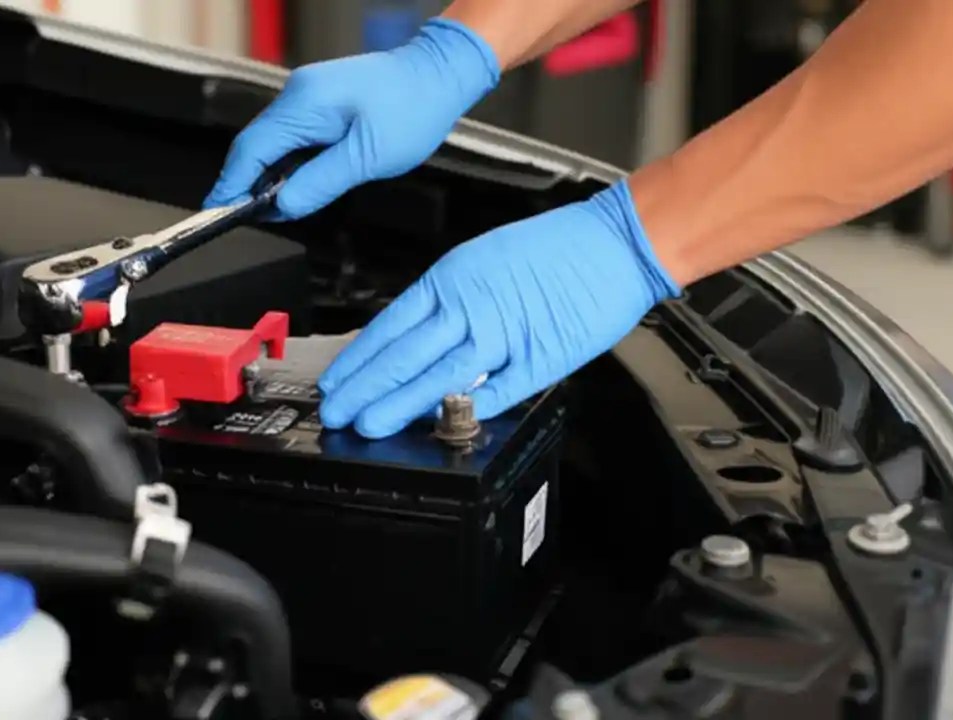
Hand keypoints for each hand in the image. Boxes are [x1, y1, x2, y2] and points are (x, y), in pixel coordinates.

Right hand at [203, 18, 499, 219]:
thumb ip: (320, 183)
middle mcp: (298, 94)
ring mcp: (307, 96)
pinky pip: (291, 135)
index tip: (219, 211)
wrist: (440, 74)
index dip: (231, 184)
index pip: (250, 149)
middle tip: (247, 218)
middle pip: (255, 145)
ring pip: (272, 142)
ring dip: (269, 175)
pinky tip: (296, 183)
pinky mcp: (319, 102)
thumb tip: (283, 205)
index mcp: (304, 104)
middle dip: (247, 183)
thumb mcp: (368, 158)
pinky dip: (287, 162)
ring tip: (273, 208)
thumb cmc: (414, 108)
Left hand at [316, 181, 680, 438]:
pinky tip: (442, 424)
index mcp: (452, 280)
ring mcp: (504, 334)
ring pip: (439, 375)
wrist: (616, 241)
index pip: (390, 326)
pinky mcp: (539, 359)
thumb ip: (447, 303)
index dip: (359, 359)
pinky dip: (469, 406)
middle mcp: (471, 306)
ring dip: (400, 404)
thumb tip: (409, 339)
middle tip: (336, 413)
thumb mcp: (482, 260)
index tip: (336, 382)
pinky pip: (497, 390)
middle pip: (404, 355)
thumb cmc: (556, 248)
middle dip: (365, 388)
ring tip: (369, 424)